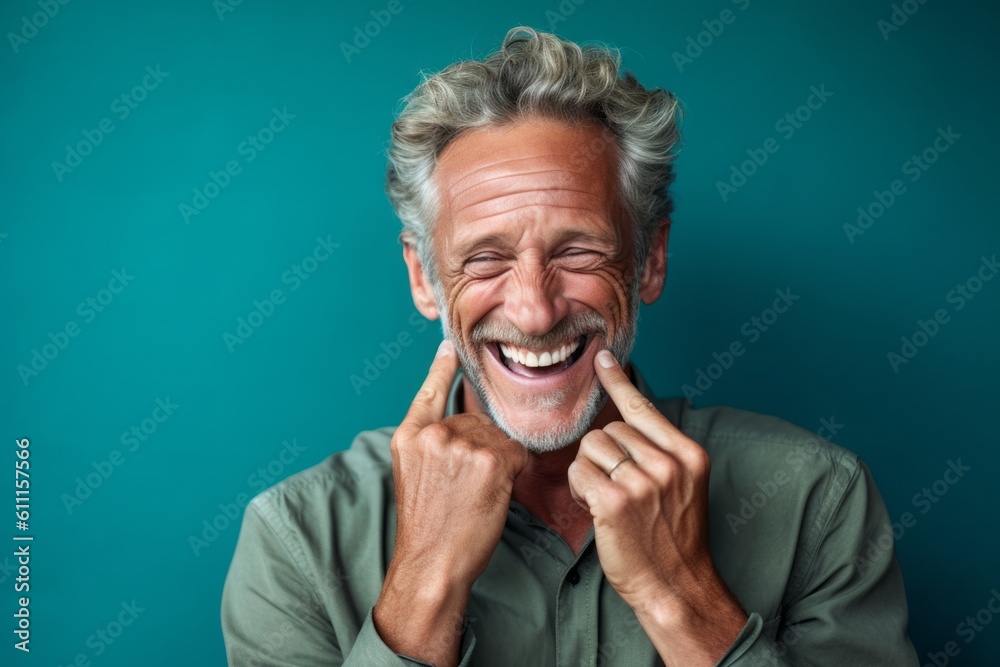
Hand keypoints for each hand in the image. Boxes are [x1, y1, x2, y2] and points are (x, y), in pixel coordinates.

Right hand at [374, 340, 526, 665]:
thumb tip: (464, 430)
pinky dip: (516, 471)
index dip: (440, 369)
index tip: (448, 346)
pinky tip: (497, 493)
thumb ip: (433, 446)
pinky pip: (517, 453)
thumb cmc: (428, 529)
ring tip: (479, 495)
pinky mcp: (490, 460)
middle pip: (477, 422)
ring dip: (501, 462)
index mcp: (409, 437)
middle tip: (469, 488)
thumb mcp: (415, 478)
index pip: (428, 393)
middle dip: (484, 448)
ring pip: (499, 438)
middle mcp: (433, 434)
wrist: (431, 564)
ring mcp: (461, 444)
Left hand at [567, 349, 745, 664]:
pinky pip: (580, 473)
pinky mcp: (616, 501)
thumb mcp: (680, 485)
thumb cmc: (672, 538)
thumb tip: (621, 419)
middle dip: (602, 458)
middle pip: (609, 430)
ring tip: (611, 502)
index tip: (603, 359)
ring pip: (591, 449)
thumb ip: (658, 451)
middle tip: (618, 491)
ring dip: (590, 474)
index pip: (644, 407)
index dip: (619, 383)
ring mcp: (644, 481)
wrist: (676, 586)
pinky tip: (598, 510)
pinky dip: (581, 491)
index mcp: (688, 454)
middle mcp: (669, 463)